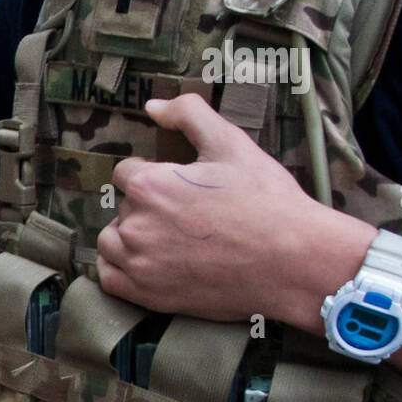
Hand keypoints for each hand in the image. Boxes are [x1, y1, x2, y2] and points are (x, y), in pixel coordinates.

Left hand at [96, 93, 358, 322]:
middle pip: (123, 207)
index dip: (153, 175)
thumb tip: (152, 106)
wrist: (292, 261)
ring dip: (129, 237)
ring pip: (112, 241)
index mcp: (147, 185)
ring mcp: (138, 263)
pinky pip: (109, 278)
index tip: (179, 187)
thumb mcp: (231, 143)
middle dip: (147, 207)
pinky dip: (121, 269)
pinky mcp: (146, 294)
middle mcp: (134, 224)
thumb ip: (188, 114)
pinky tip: (147, 263)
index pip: (127, 172)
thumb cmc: (265, 200)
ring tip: (168, 239)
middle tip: (187, 216)